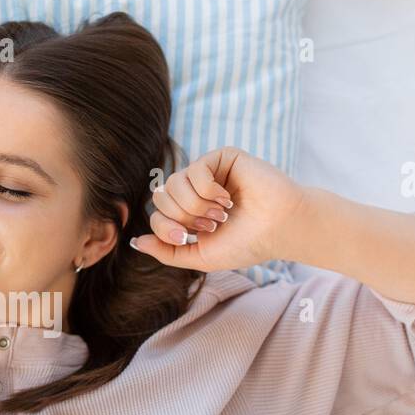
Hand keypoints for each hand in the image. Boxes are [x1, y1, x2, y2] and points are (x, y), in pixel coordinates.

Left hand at [131, 147, 309, 272]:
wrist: (279, 229)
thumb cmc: (246, 243)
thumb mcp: (200, 256)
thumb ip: (167, 251)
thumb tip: (135, 242)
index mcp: (189, 213)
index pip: (157, 215)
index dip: (167, 228)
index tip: (191, 237)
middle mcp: (196, 190)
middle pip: (160, 197)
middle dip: (182, 217)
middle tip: (211, 224)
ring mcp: (208, 172)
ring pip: (173, 183)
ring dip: (195, 205)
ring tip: (221, 213)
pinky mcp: (222, 157)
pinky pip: (194, 170)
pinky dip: (207, 190)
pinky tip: (227, 197)